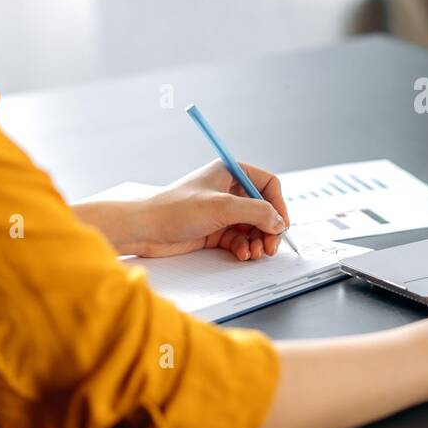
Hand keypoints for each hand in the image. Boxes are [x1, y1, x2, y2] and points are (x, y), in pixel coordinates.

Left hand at [130, 159, 289, 259]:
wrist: (145, 230)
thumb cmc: (175, 209)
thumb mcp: (222, 207)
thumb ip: (256, 212)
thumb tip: (279, 222)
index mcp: (230, 172)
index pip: (268, 184)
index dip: (278, 204)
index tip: (282, 224)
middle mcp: (228, 190)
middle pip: (263, 208)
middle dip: (269, 228)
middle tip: (271, 246)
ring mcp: (222, 211)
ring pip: (253, 226)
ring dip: (258, 241)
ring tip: (256, 253)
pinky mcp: (215, 230)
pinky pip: (240, 239)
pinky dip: (245, 247)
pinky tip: (242, 254)